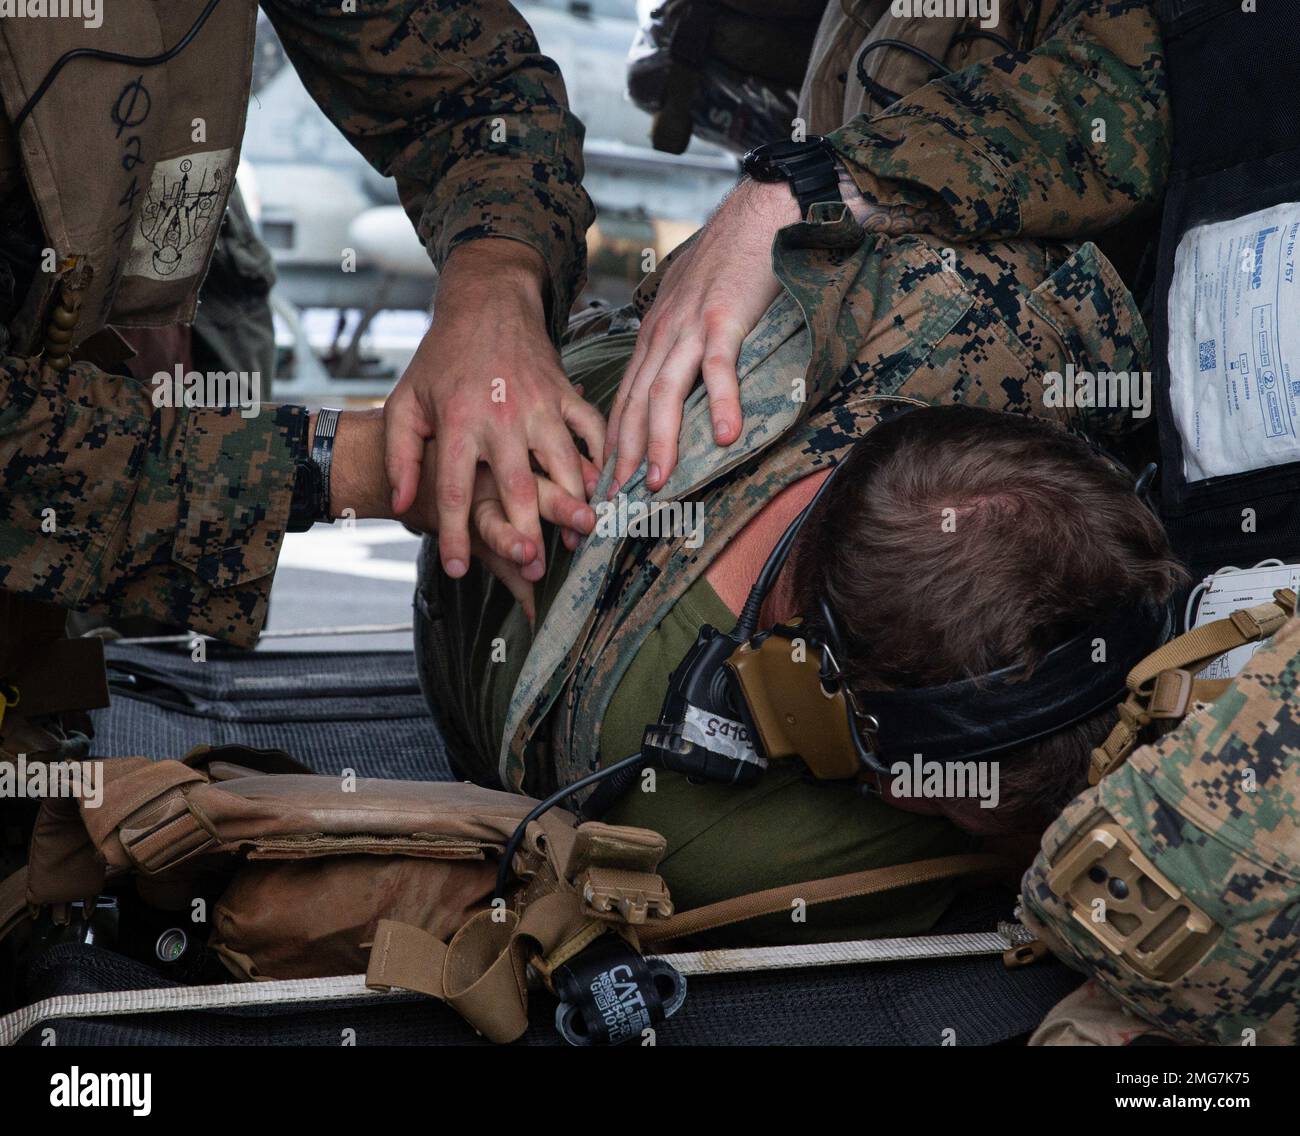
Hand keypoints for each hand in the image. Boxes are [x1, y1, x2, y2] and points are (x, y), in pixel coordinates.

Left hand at [382, 238, 604, 580]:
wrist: (487, 302)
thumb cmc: (441, 359)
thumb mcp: (406, 402)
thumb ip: (400, 455)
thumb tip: (401, 504)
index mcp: (458, 421)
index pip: (454, 490)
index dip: (455, 534)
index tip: (458, 570)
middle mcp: (501, 417)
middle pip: (516, 487)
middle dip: (525, 531)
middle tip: (531, 567)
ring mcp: (540, 405)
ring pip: (563, 466)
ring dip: (573, 506)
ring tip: (575, 539)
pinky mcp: (566, 394)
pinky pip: (591, 434)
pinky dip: (601, 463)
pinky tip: (603, 493)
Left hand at [606, 178, 798, 493]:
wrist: (758, 213)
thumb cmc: (729, 262)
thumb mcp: (689, 306)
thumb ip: (679, 344)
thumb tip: (676, 382)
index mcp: (654, 335)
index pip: (626, 398)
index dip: (614, 443)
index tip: (607, 482)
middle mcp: (664, 334)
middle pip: (637, 404)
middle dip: (625, 455)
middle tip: (618, 499)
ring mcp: (692, 327)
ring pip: (667, 392)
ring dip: (662, 440)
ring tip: (659, 481)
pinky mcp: (726, 318)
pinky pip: (720, 367)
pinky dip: (722, 403)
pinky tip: (725, 437)